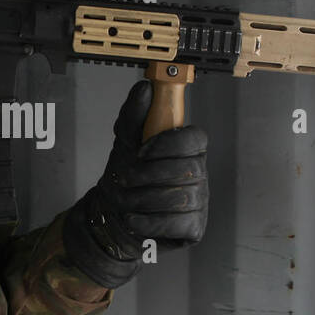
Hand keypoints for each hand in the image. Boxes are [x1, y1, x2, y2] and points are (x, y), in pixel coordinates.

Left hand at [62, 80, 208, 286]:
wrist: (113, 214)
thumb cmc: (125, 175)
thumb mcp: (124, 141)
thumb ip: (133, 114)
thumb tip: (145, 88)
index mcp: (187, 148)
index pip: (195, 139)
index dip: (168, 144)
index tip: (141, 151)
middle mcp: (199, 173)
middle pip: (188, 170)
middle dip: (148, 175)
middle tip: (126, 179)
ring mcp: (200, 201)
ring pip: (180, 197)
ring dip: (144, 199)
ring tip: (127, 200)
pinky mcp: (194, 227)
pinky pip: (176, 223)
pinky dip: (149, 221)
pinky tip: (135, 218)